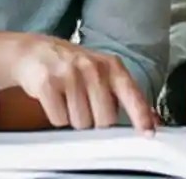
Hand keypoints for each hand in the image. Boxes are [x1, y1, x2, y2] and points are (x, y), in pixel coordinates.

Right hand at [0, 32, 158, 131]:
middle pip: (105, 119)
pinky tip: (56, 99)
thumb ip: (125, 95)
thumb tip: (151, 119)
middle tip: (86, 106)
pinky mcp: (48, 84)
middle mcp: (93, 68)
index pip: (132, 94)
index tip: (148, 133)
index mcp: (112, 66)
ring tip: (69, 99)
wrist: (34, 51)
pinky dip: (57, 116)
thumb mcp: (102, 72)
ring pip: (81, 123)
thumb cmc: (73, 66)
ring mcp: (70, 75)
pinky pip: (59, 119)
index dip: (141, 116)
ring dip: (74, 119)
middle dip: (96, 121)